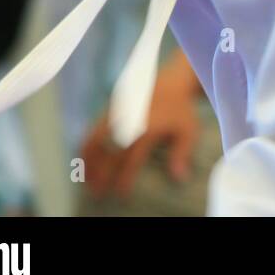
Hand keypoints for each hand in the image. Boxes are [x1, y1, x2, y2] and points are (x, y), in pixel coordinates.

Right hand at [80, 57, 200, 199]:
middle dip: (100, 175)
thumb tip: (179, 178)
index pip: (130, 160)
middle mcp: (128, 121)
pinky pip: (92, 129)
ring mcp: (116, 113)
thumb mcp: (188, 130)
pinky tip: (85, 159)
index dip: (123, 179)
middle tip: (97, 193)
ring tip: (86, 179)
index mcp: (147, 128)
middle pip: (108, 153)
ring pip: (94, 141)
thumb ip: (182, 153)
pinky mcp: (110, 107)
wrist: (172, 80)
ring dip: (88, 161)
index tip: (121, 194)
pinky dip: (86, 145)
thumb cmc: (181, 109)